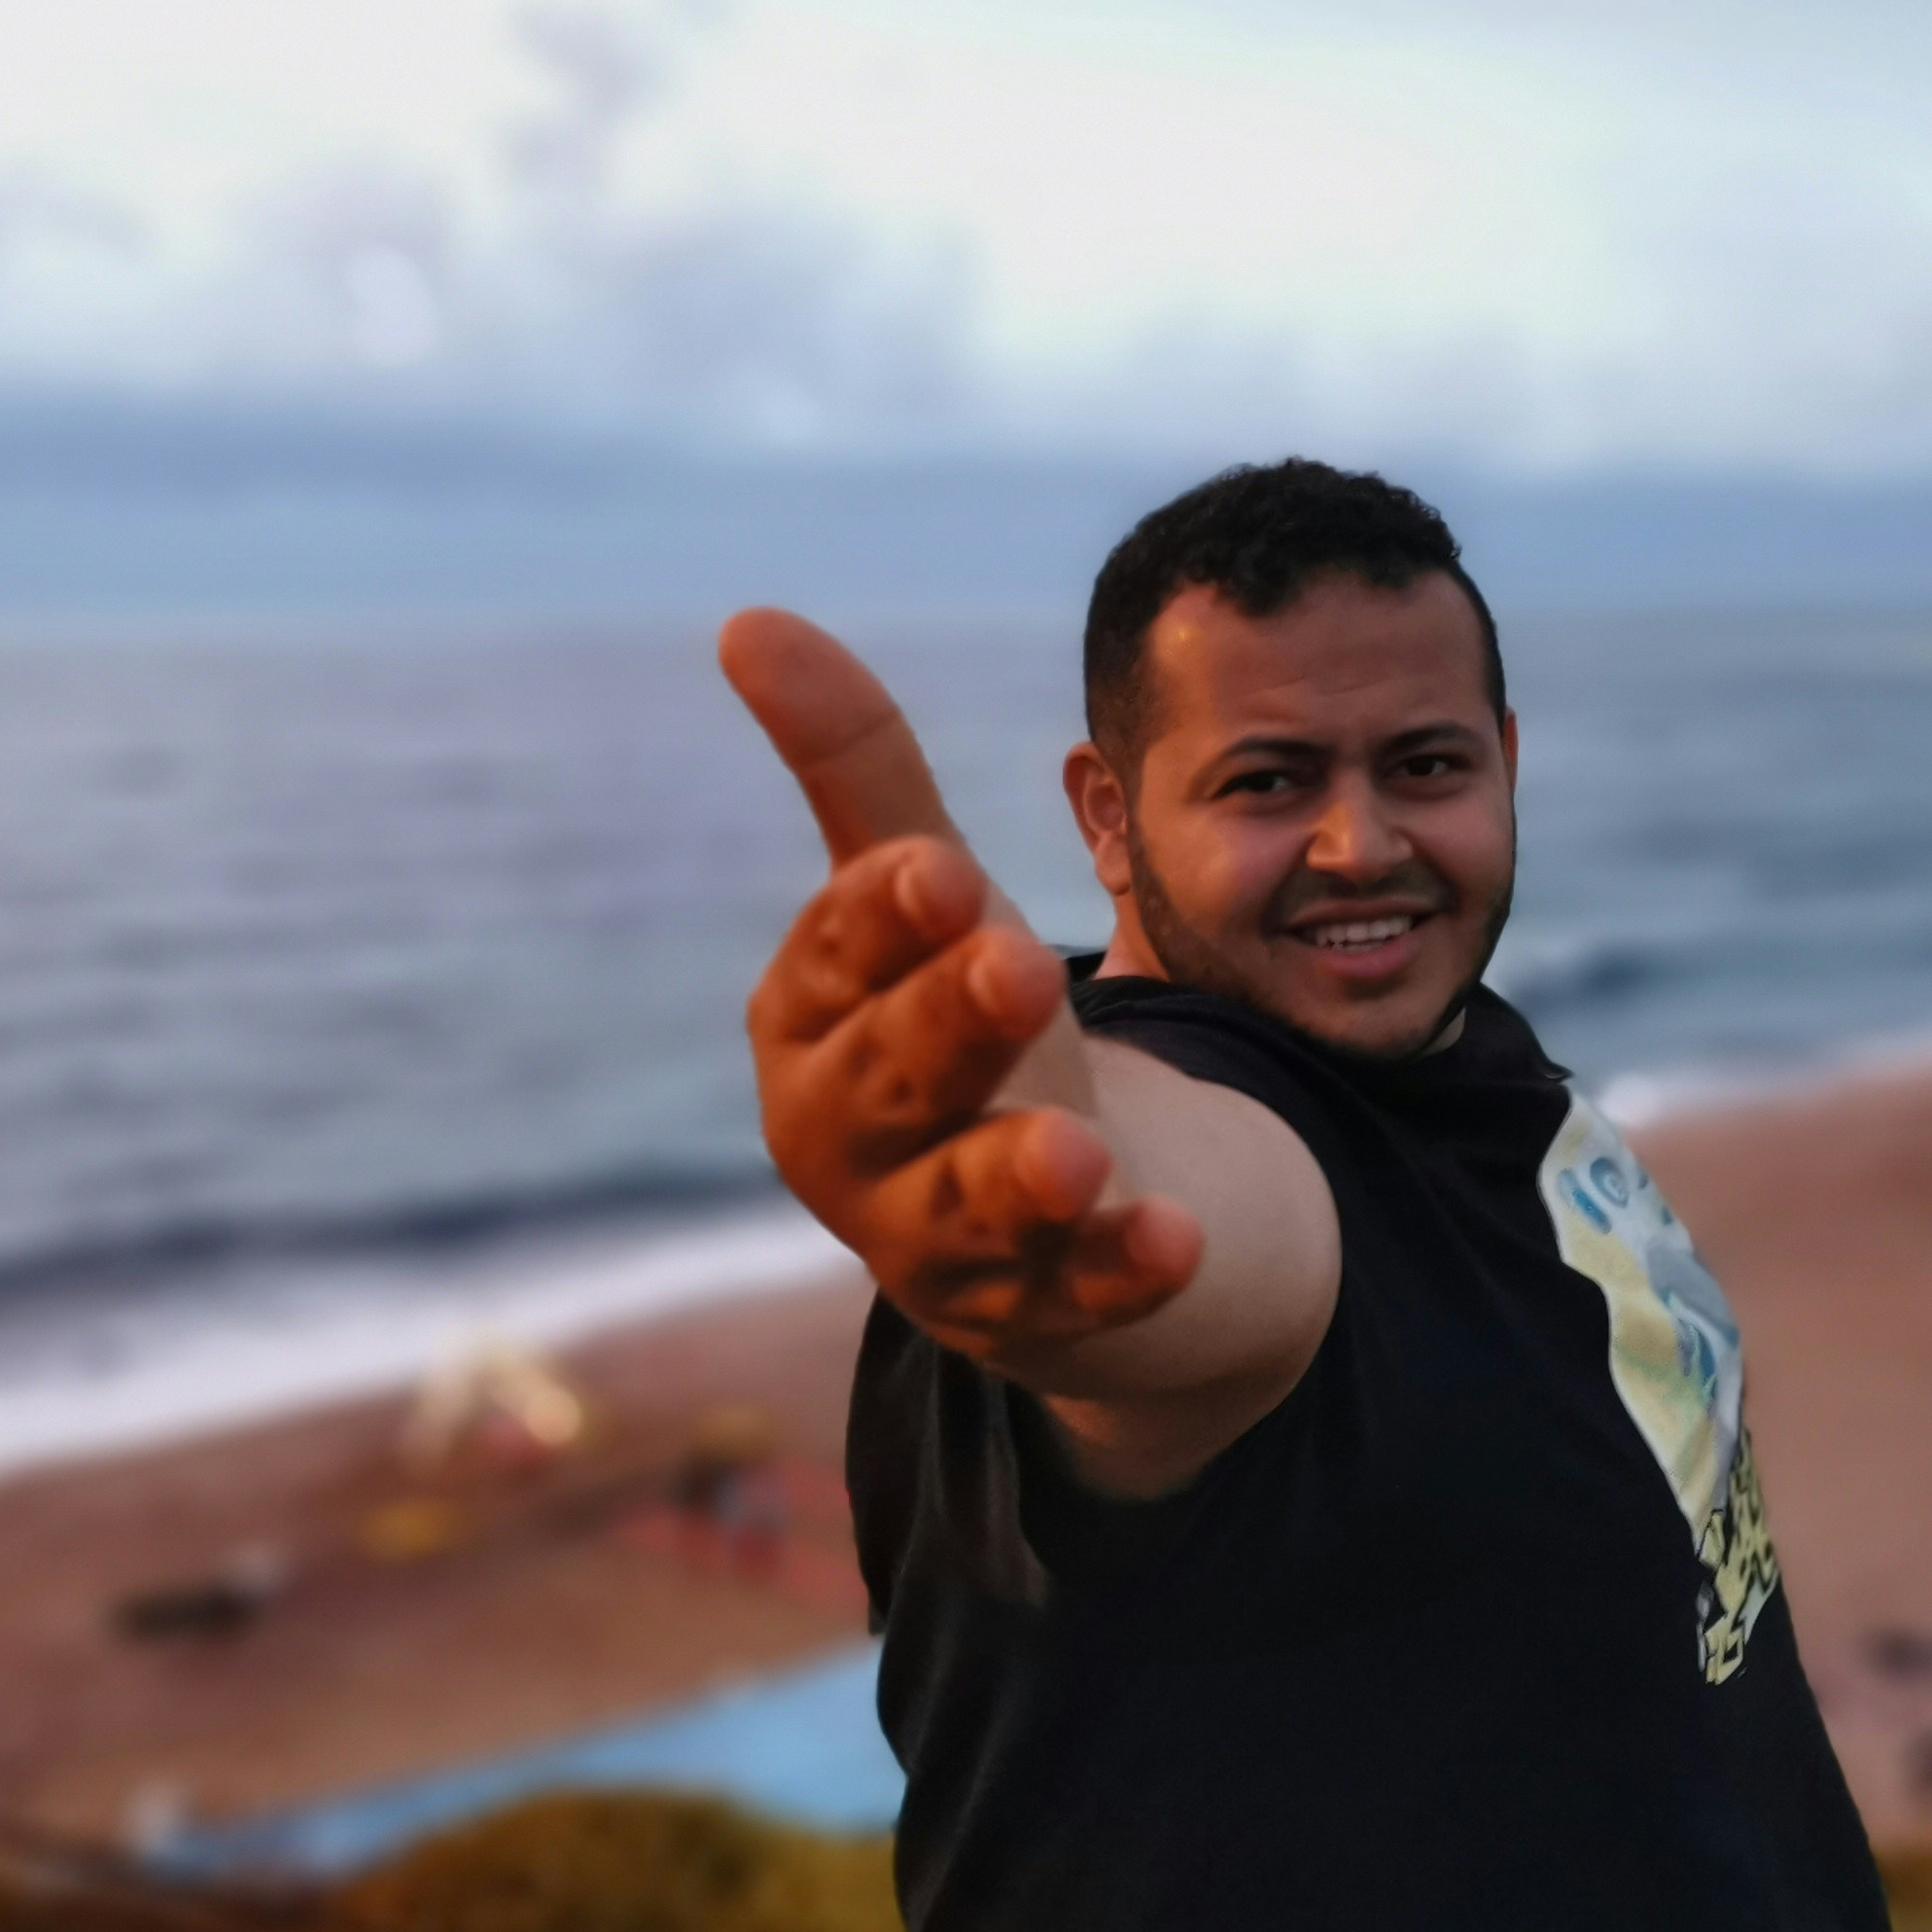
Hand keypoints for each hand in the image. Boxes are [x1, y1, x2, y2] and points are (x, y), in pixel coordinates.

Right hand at [720, 609, 1203, 1361]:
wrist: (1029, 1200)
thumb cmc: (952, 1018)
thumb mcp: (919, 896)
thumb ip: (857, 769)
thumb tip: (755, 620)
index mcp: (806, 1022)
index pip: (838, 961)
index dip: (884, 921)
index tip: (941, 872)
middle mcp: (844, 1138)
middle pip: (893, 1079)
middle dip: (951, 1027)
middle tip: (1018, 964)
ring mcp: (931, 1239)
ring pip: (966, 1211)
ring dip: (1019, 1180)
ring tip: (1078, 1154)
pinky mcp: (1030, 1310)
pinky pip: (1074, 1297)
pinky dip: (1120, 1271)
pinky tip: (1177, 1239)